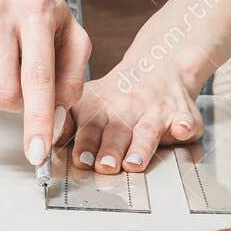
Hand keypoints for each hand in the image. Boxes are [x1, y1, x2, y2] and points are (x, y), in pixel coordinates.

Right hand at [0, 0, 90, 165]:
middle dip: (21, 105)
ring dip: (3, 95)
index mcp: (36, 10)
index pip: (37, 76)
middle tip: (29, 84)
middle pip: (5, 95)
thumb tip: (59, 113)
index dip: (38, 118)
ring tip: (9, 64)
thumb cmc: (34, 2)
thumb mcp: (68, 25)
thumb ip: (73, 71)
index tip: (37, 153)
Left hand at [64, 50, 203, 174]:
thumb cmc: (117, 95)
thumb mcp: (87, 101)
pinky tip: (182, 130)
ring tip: (134, 162)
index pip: (89, 127)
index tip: (80, 158)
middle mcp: (126, 109)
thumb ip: (67, 123)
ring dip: (140, 147)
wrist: (158, 64)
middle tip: (104, 165)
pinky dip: (184, 126)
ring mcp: (154, 112)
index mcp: (99, 108)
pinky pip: (185, 120)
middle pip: (117, 132)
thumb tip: (45, 144)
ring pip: (147, 131)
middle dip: (110, 150)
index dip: (84, 143)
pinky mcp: (180, 114)